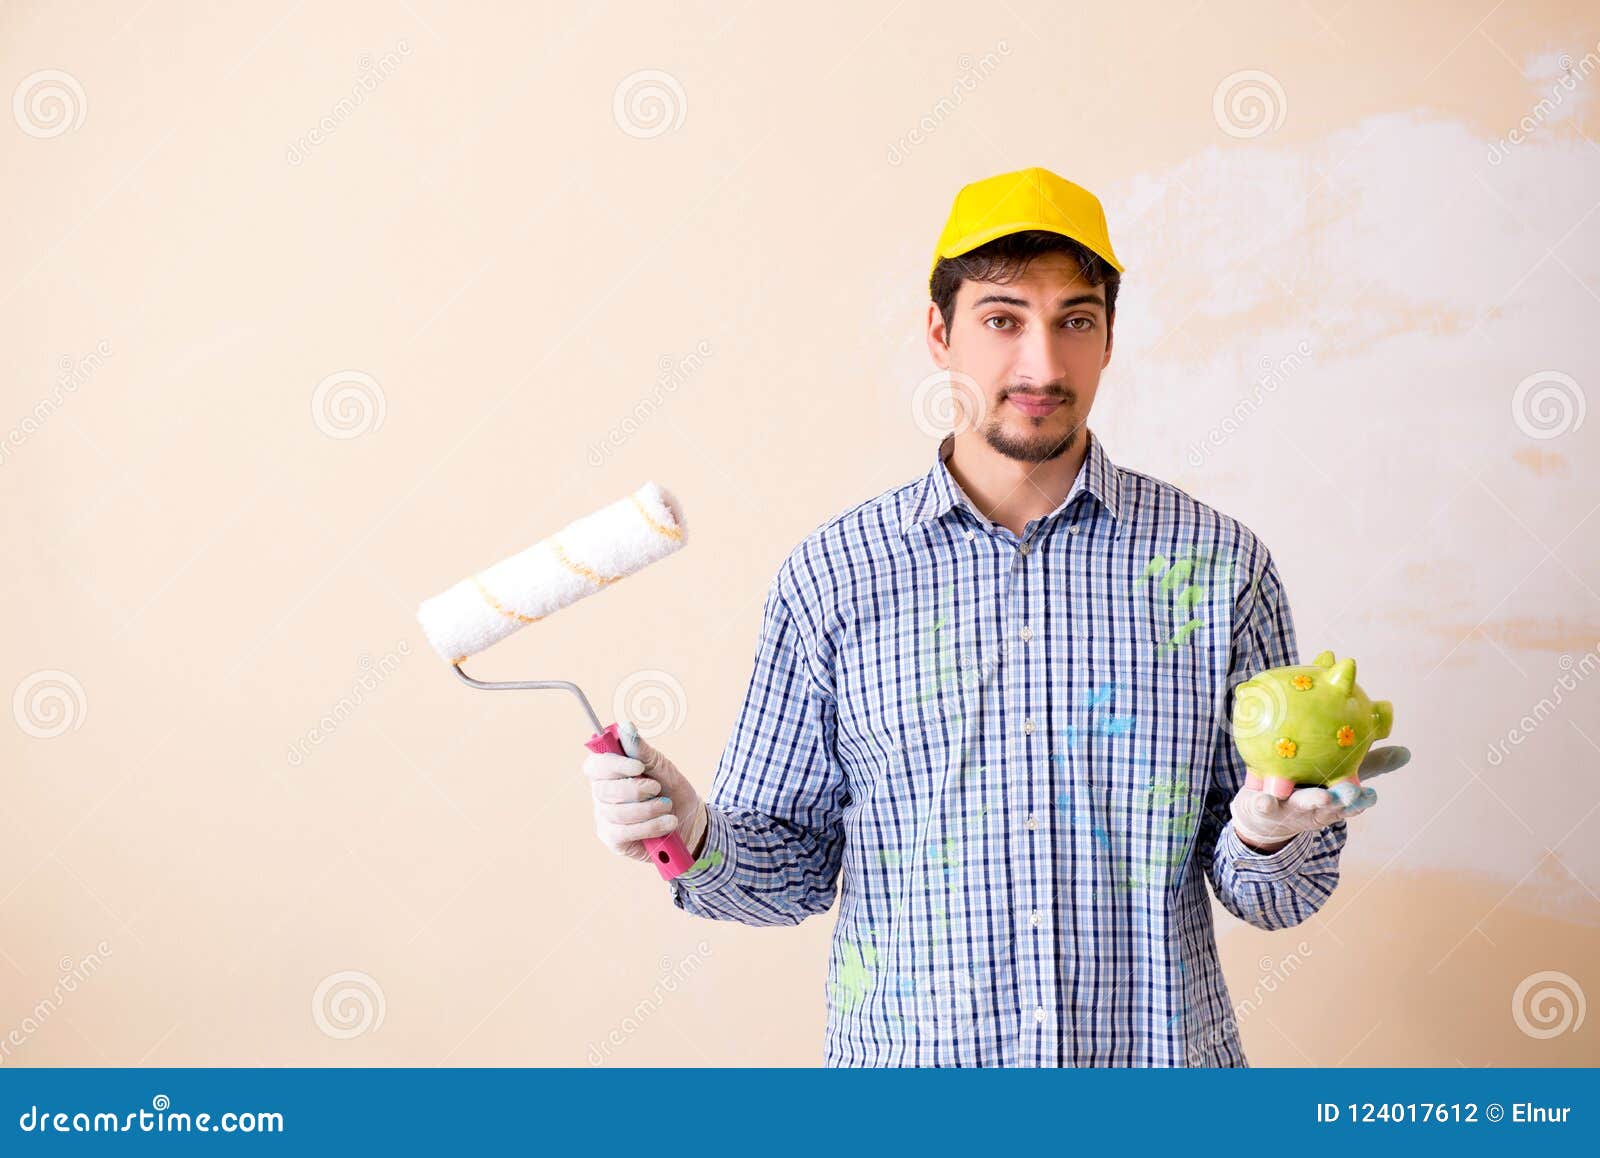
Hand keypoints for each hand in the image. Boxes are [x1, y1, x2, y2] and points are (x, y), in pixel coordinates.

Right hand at [583, 720, 707, 863]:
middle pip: (603, 791)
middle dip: (635, 790)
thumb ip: (642, 751)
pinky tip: (668, 823)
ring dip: (648, 809)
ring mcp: (605, 818)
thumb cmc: (671, 790)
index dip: (612, 766)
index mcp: (608, 773)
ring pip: (616, 813)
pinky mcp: (614, 839)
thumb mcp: (662, 767)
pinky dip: (650, 826)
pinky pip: (624, 832)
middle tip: (658, 789)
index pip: (594, 766)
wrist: (690, 820)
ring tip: (667, 806)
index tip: (638, 767)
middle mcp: (601, 795)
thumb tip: (625, 727)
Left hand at [1231, 746, 1410, 850]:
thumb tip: (1407, 752)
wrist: (1263, 817)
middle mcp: (1313, 808)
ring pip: (1302, 806)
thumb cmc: (1308, 788)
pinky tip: (1263, 799)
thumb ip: (1370, 764)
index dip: (1361, 802)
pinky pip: (1264, 806)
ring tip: (1322, 796)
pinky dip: (1265, 804)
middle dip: (1341, 803)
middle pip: (1330, 807)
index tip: (1371, 796)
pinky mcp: (1264, 808)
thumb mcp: (1338, 777)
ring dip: (1312, 802)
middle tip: (1349, 794)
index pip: (1351, 803)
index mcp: (1332, 801)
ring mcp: (1289, 810)